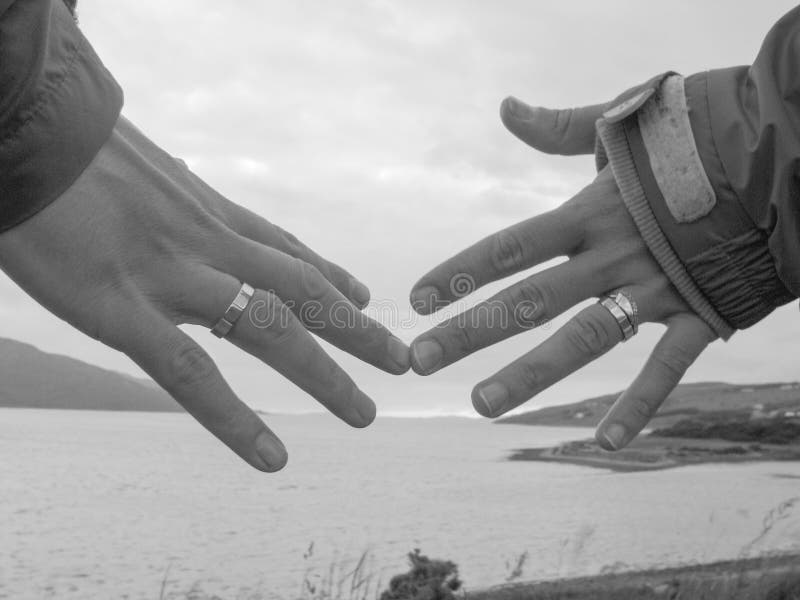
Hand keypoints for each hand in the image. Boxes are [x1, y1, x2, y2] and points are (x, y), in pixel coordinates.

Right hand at [0, 116, 409, 470]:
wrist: (18, 121)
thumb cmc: (65, 146)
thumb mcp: (133, 166)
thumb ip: (164, 196)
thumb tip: (170, 203)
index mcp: (202, 209)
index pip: (283, 246)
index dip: (329, 273)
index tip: (363, 294)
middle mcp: (204, 239)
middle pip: (300, 288)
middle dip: (355, 327)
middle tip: (402, 360)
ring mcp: (169, 274)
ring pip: (269, 330)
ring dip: (325, 374)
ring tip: (365, 415)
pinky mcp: (119, 307)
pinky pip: (192, 373)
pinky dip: (236, 419)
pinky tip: (272, 458)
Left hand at [408, 96, 716, 449]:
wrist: (779, 158)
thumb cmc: (691, 145)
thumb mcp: (622, 127)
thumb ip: (559, 127)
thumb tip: (505, 108)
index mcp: (592, 211)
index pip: (511, 247)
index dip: (461, 271)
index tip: (416, 299)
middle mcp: (614, 254)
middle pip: (530, 300)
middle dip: (471, 331)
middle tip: (419, 360)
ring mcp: (658, 288)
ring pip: (585, 339)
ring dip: (530, 374)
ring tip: (481, 404)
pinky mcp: (702, 314)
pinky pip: (667, 366)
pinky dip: (639, 404)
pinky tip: (606, 442)